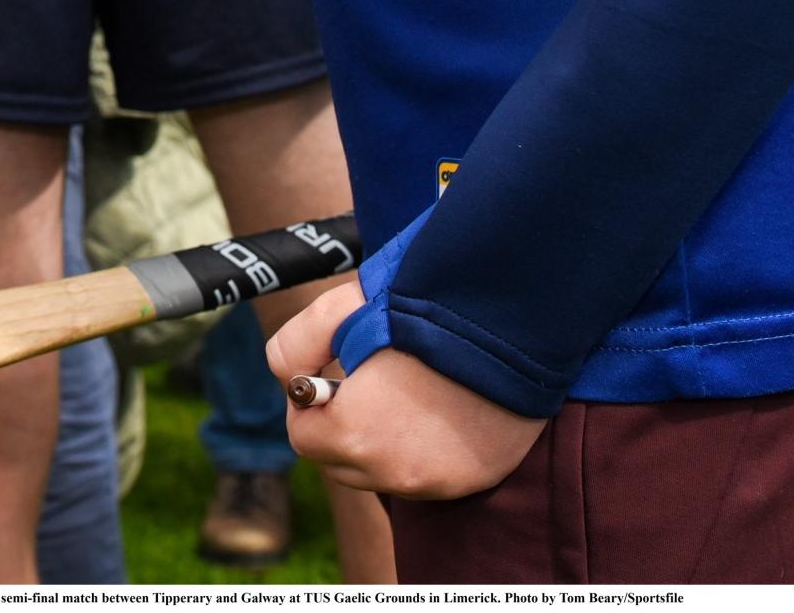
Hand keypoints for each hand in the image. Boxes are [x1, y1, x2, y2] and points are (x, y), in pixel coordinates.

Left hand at [267, 280, 545, 498]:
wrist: (507, 323)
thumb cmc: (419, 309)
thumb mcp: (340, 310)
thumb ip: (295, 346)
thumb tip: (286, 375)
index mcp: (354, 434)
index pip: (303, 438)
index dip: (307, 402)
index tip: (326, 376)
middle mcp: (392, 472)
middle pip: (340, 462)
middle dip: (338, 426)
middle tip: (361, 382)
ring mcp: (436, 483)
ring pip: (382, 473)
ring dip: (378, 442)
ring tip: (400, 393)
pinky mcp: (471, 481)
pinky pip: (426, 477)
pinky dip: (418, 451)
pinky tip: (432, 409)